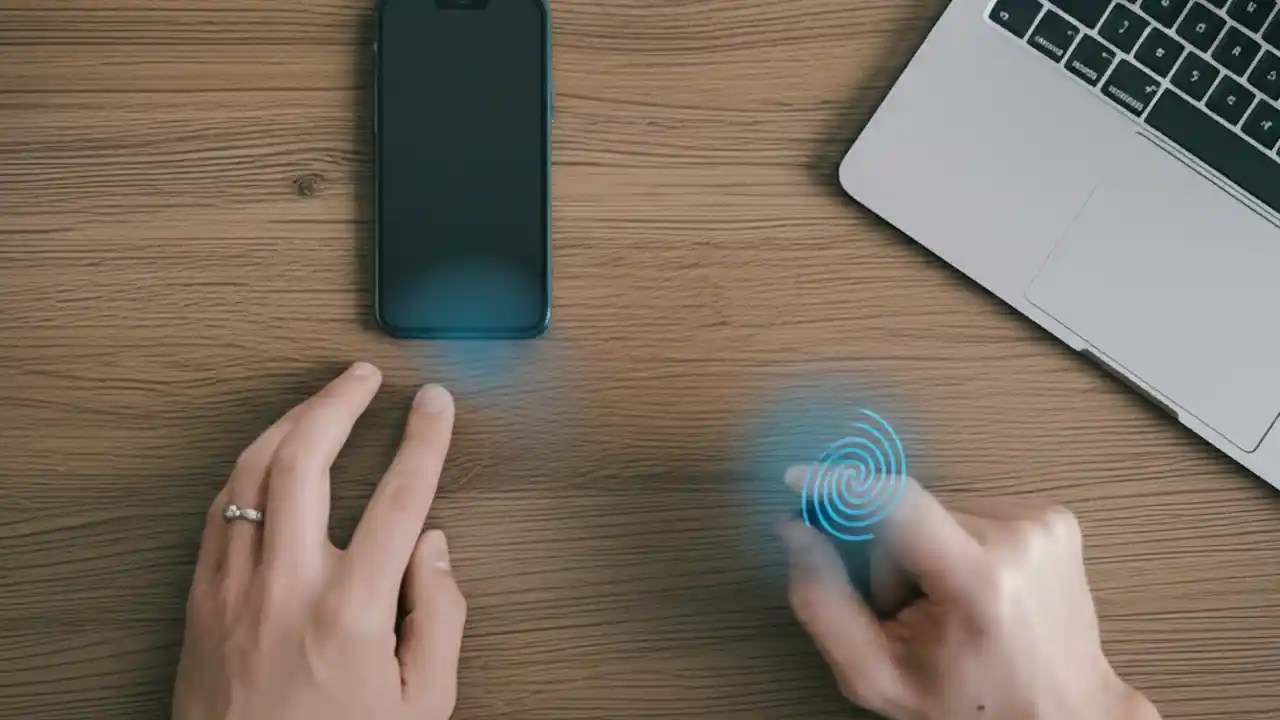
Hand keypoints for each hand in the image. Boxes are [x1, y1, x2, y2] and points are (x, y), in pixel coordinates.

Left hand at [173, 363, 466, 719]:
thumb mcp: (422, 704)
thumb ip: (441, 617)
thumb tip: (433, 546)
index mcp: (351, 612)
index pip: (399, 498)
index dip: (424, 440)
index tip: (436, 405)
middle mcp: (287, 587)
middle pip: (306, 460)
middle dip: (339, 402)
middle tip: (364, 376)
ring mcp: (234, 589)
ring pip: (252, 473)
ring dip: (290, 423)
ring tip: (321, 402)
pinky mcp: (200, 599)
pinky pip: (220, 509)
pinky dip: (249, 469)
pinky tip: (270, 457)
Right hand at [781, 473, 1160, 719]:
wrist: (1067, 711)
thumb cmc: (976, 704)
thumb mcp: (879, 678)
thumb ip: (823, 606)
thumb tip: (796, 533)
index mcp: (980, 582)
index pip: (896, 503)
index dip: (841, 485)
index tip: (799, 477)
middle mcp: (1019, 539)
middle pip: (909, 514)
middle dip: (889, 556)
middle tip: (907, 609)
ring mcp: (1043, 524)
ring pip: (938, 509)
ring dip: (925, 549)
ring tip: (948, 604)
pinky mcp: (1054, 516)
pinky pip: (974, 510)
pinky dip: (959, 543)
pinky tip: (976, 586)